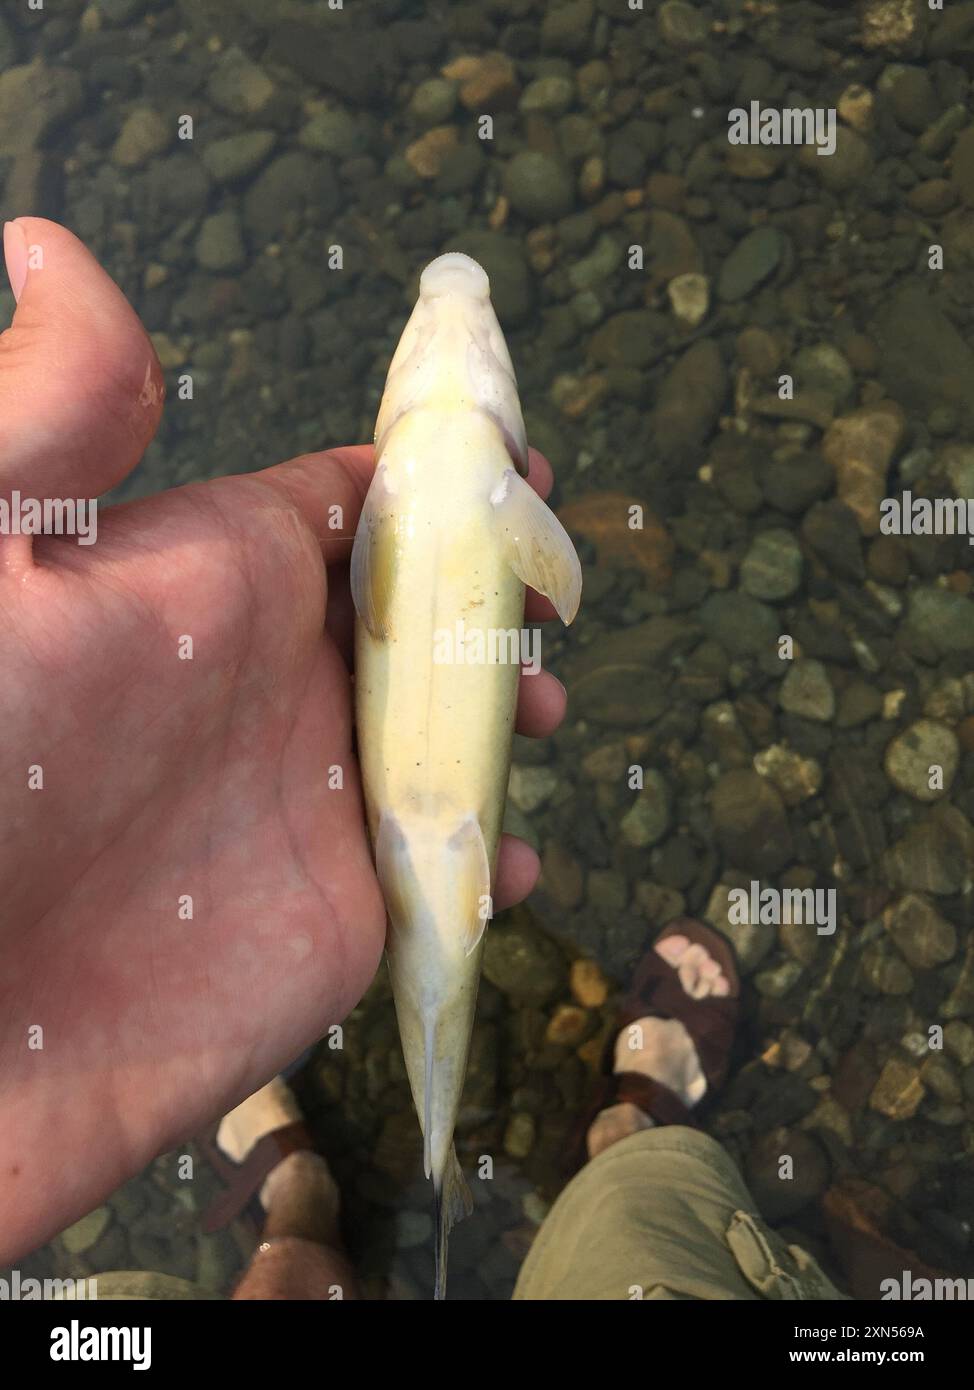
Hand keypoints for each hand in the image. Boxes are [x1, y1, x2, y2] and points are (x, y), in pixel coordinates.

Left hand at [0, 218, 566, 1262]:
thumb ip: (51, 412)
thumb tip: (53, 247)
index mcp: (217, 582)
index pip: (354, 504)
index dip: (440, 477)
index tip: (519, 472)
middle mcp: (278, 685)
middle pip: (425, 616)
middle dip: (499, 599)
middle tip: (547, 612)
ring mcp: (316, 805)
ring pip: (447, 738)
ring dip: (506, 720)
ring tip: (539, 715)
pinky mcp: (340, 923)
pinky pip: (447, 875)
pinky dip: (495, 861)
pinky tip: (516, 858)